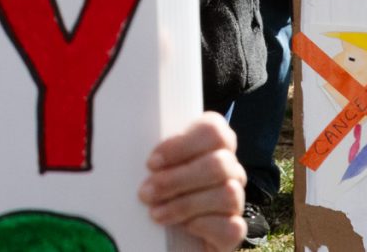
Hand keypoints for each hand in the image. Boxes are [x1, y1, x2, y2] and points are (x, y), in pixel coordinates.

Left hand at [140, 112, 245, 249]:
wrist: (165, 236)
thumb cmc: (158, 190)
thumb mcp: (153, 167)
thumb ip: (155, 155)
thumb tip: (131, 149)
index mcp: (212, 144)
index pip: (213, 130)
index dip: (183, 145)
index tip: (152, 163)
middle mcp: (229, 169)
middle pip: (218, 164)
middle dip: (177, 179)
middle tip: (147, 193)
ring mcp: (236, 199)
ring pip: (226, 194)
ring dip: (185, 204)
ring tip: (156, 213)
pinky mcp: (234, 229)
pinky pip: (231, 226)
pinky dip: (204, 226)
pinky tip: (184, 228)